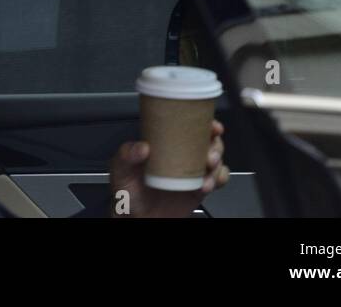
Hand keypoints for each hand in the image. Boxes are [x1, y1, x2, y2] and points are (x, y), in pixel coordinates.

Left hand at [106, 119, 228, 217]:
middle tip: (210, 156)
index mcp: (163, 143)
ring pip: (216, 160)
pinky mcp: (199, 188)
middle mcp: (180, 154)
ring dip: (218, 165)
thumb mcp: (120, 169)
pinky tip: (209, 184)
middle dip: (216, 146)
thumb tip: (141, 147)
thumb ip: (126, 155)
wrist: (138, 218)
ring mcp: (191, 171)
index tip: (212, 125)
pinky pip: (217, 179)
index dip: (203, 122)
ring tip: (207, 177)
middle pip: (207, 141)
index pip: (186, 125)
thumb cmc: (127, 191)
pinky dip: (219, 180)